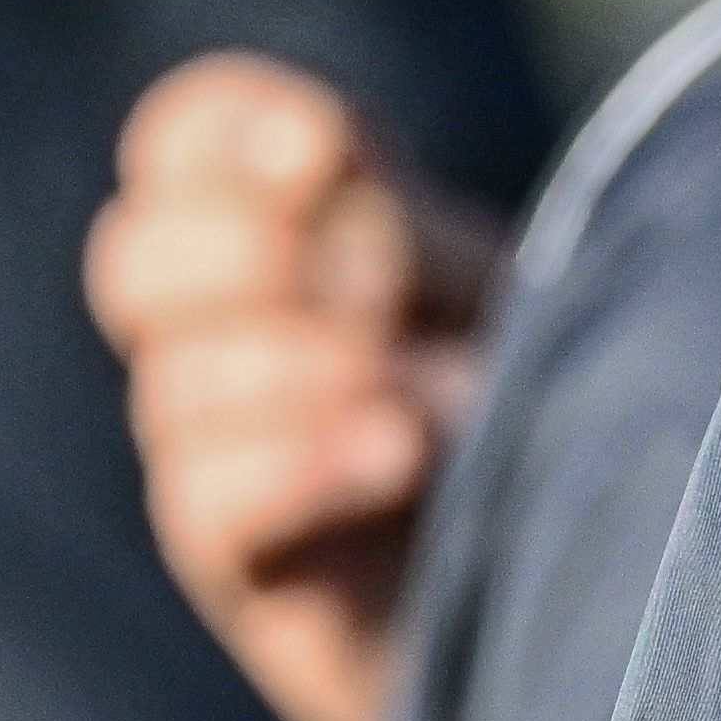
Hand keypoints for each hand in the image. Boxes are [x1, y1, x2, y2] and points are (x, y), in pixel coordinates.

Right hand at [87, 53, 496, 720]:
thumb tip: (315, 179)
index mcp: (284, 234)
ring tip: (447, 403)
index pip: (180, 143)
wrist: (588, 588)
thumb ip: (395, 224)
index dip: (224, 132)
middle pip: (132, 257)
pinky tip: (399, 456)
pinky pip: (204, 497)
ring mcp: (213, 454)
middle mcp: (219, 338)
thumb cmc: (541, 415)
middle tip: (376, 289)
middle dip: (244, 251)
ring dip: (319, 372)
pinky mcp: (236, 564)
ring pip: (180, 382)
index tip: (324, 154)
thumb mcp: (490, 294)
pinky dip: (301, 463)